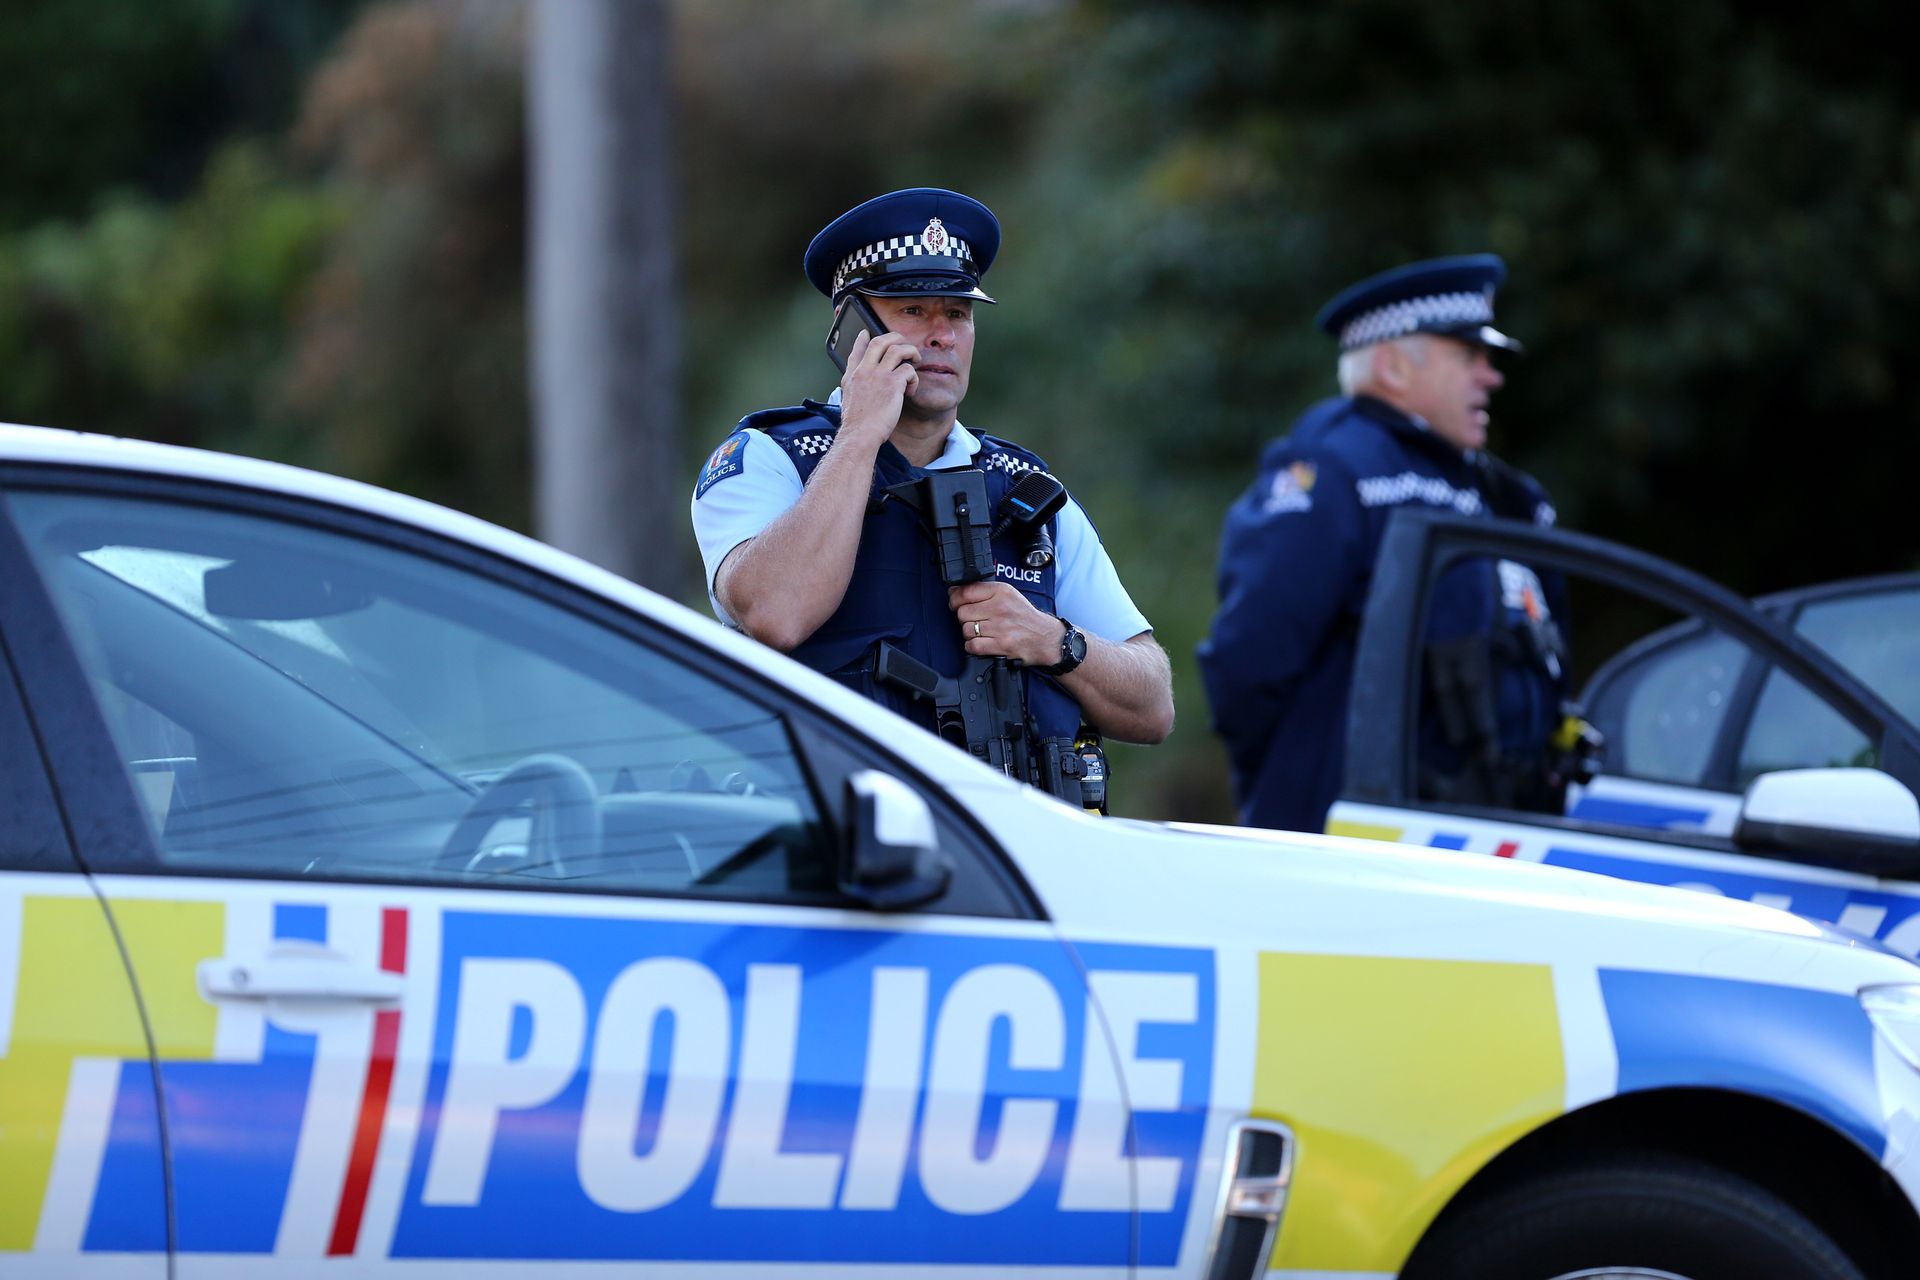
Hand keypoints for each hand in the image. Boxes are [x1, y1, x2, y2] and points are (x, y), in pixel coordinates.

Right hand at [838, 330, 918, 448]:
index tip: (865, 333)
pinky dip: (914, 378)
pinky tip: (911, 390)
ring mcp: (878, 375)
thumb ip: (851, 389)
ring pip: (898, 349)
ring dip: (911, 352)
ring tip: (917, 360)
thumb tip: (851, 386)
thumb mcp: (847, 401)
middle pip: (880, 342)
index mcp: (852, 376)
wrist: (859, 435)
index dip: (861, 340)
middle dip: (895, 338)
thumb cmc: (856, 424)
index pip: (856, 351)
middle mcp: (864, 371)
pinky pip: (909, 370)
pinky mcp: (892, 384)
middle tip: (904, 344)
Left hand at [949, 581, 1064, 667]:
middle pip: (963, 612)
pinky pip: (973, 646)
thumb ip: (982, 591)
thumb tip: (954, 591)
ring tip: (981, 633)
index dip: (955, 599)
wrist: (1046, 638)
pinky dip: (972, 647)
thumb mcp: (1008, 595)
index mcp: (1001, 591)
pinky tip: (981, 643)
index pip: (966, 592)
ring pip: (966, 630)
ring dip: (970, 634)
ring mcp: (1001, 627)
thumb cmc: (1026, 617)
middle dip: (965, 619)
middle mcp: (1001, 607)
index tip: (955, 604)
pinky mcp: (1001, 645)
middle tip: (975, 621)